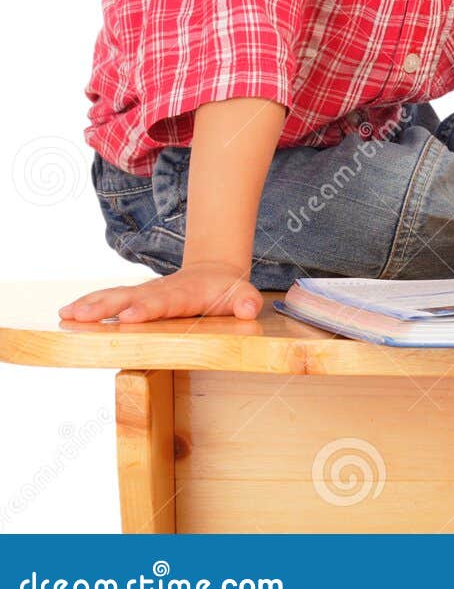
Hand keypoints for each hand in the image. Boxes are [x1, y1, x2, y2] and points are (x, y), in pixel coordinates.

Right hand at [58, 261, 262, 322]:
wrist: (214, 273)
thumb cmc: (227, 292)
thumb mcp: (243, 296)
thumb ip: (247, 302)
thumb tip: (251, 309)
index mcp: (183, 294)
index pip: (163, 302)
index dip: (147, 308)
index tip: (129, 315)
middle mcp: (159, 291)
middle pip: (131, 298)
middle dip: (107, 307)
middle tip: (82, 315)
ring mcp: (144, 293)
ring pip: (115, 296)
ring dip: (91, 305)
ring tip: (66, 314)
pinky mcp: (134, 297)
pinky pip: (109, 298)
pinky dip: (88, 303)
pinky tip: (67, 311)